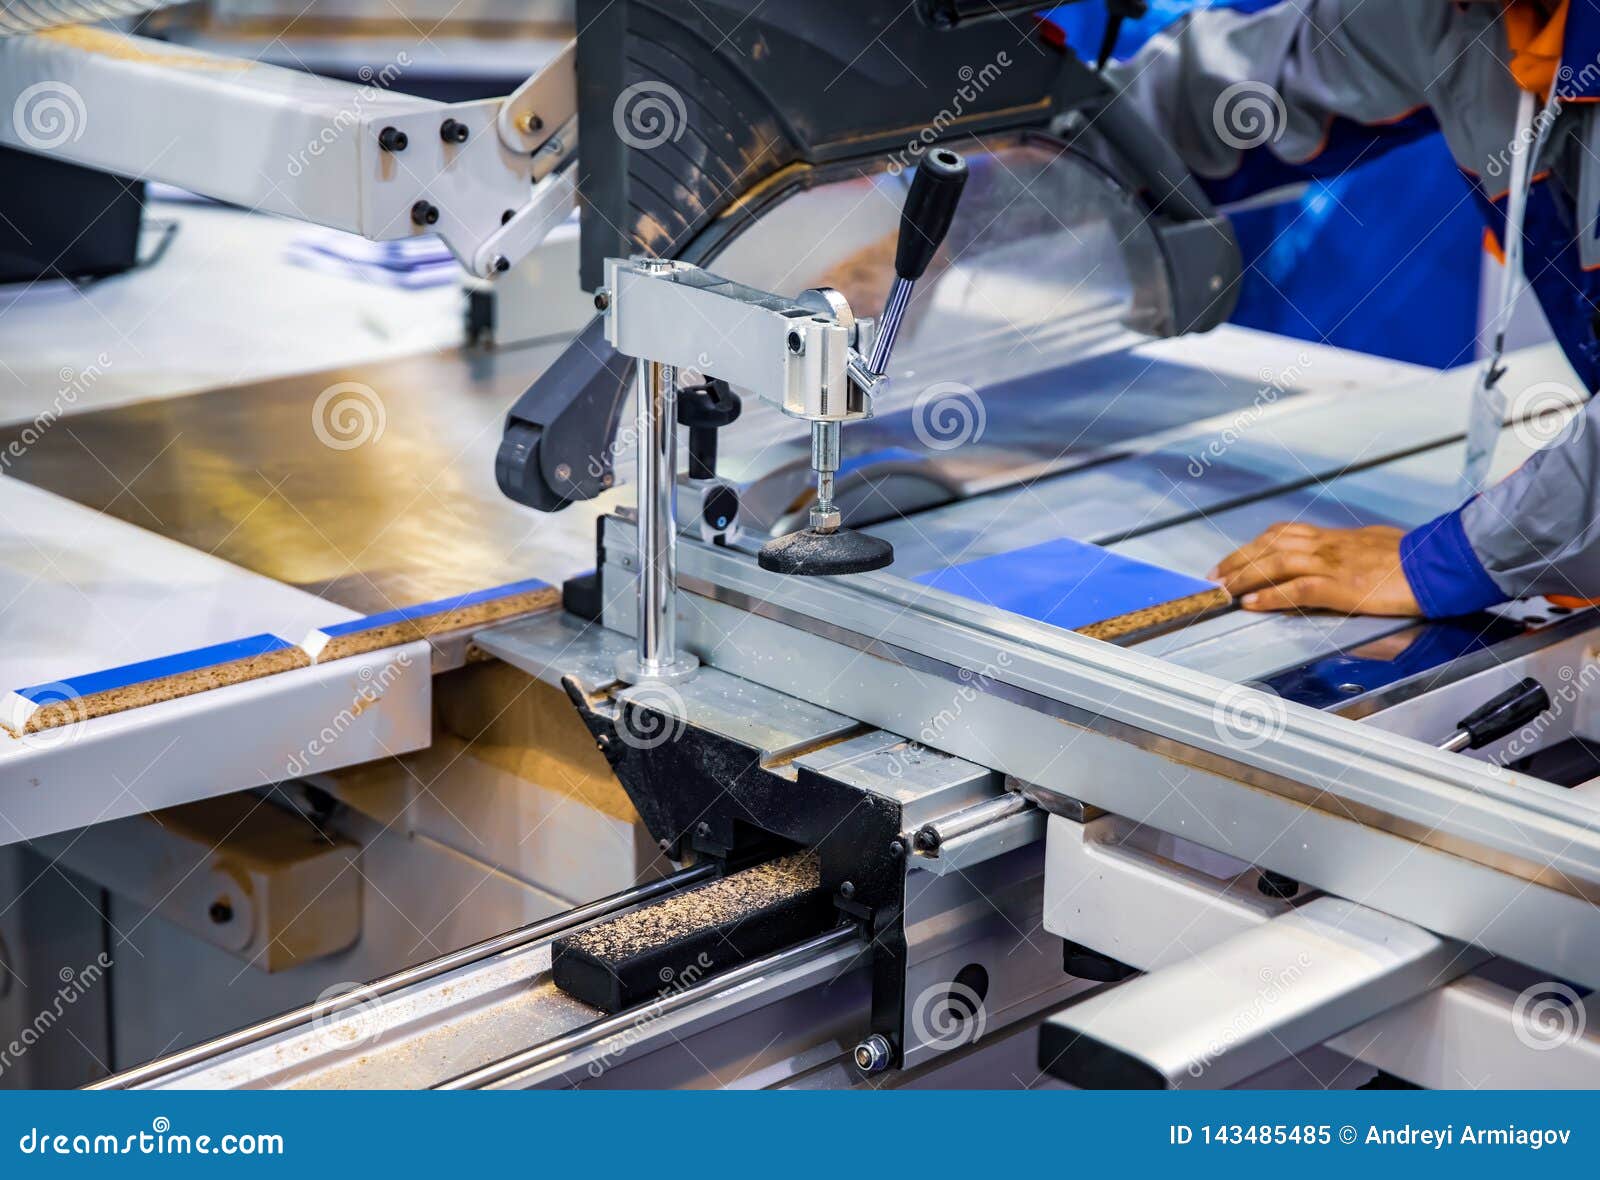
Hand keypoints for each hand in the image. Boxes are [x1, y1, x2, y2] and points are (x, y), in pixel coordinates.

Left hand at [1206, 523, 1421, 615]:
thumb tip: (1337, 556)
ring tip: (1223, 589)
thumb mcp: (1374, 545)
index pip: (1283, 534)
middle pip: (1270, 546)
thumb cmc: (1413, 557)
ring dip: (1244, 577)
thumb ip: (1349, 550)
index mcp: (1334, 537)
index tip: (1233, 558)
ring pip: (1276, 563)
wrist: (1439, 564)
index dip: (1253, 546)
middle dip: (1237, 560)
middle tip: (1215, 576)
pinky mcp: (1342, 586)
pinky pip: (1297, 589)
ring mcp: (1333, 564)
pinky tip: (1252, 604)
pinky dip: (1270, 596)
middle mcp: (1327, 546)